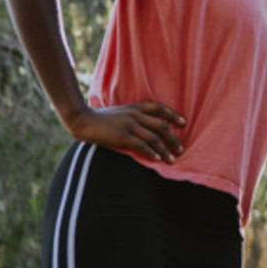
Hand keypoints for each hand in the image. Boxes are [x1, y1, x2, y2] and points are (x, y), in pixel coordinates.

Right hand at [67, 102, 185, 163]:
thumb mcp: (121, 112)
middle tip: (181, 150)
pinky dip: (152, 153)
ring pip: (155, 138)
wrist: (83, 120)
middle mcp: (136, 115)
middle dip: (174, 139)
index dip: (174, 115)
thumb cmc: (101, 118)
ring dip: (166, 150)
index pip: (160, 108)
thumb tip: (147, 127)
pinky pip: (142, 146)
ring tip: (172, 160)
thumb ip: (134, 116)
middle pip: (162, 126)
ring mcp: (130, 125)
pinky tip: (158, 159)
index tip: (183, 123)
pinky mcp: (122, 137)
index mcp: (136, 107)